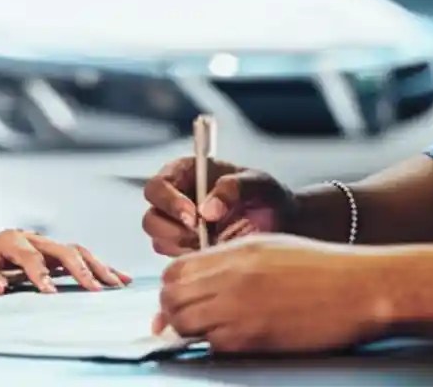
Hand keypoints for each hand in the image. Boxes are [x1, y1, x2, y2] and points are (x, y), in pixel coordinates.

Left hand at [0, 229, 132, 294]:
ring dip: (98, 267)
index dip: (40, 275)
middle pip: (63, 250)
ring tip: (117, 284)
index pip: (31, 257)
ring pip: (78, 251)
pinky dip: (99, 267)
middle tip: (97, 290)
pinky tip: (119, 278)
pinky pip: (81, 256)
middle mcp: (34, 238)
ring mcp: (47, 244)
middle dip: (82, 269)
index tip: (50, 294)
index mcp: (12, 241)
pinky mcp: (55, 252)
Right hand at [142, 157, 299, 256]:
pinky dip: (191, 259)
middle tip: (204, 235)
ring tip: (214, 241)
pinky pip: (174, 258)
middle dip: (175, 230)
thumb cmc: (266, 196)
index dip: (168, 201)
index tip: (194, 216)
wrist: (281, 224)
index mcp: (185, 173)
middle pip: (151, 218)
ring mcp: (177, 227)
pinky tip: (214, 252)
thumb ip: (233, 187)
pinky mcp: (185, 249)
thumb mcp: (257, 183)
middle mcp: (174, 199)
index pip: (157, 186)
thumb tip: (207, 210)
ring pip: (159, 240)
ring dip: (184, 246)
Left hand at [154, 234, 388, 352]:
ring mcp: (239, 307)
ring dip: (191, 331)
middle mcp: (230, 276)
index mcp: (234, 252)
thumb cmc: (321, 267)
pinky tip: (238, 339)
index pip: (174, 270)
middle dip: (173, 311)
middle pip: (172, 298)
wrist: (359, 288)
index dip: (172, 287)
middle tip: (190, 320)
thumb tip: (196, 283)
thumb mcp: (269, 248)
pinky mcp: (252, 337)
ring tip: (215, 330)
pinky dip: (217, 345)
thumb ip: (229, 261)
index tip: (180, 298)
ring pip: (185, 324)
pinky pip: (214, 345)